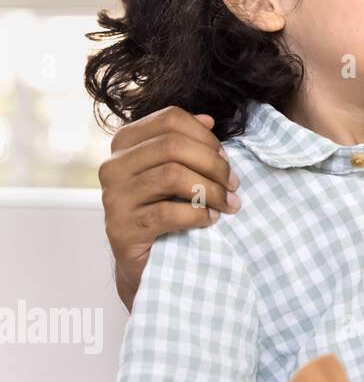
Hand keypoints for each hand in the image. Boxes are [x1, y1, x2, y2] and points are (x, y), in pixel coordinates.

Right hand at [98, 107, 239, 309]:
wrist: (151, 262)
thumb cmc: (169, 210)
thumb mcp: (180, 171)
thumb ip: (189, 143)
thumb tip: (209, 120)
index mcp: (126, 144)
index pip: (170, 119)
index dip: (206, 136)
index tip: (226, 158)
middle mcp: (113, 166)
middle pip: (172, 145)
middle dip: (213, 164)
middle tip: (234, 185)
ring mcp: (113, 197)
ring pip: (171, 176)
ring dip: (210, 190)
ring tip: (228, 204)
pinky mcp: (120, 228)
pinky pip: (167, 212)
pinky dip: (197, 214)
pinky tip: (209, 220)